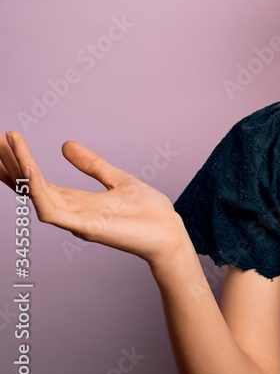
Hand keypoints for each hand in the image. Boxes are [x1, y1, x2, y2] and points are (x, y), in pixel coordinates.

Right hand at [1, 130, 188, 266]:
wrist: (169, 232)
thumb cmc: (148, 212)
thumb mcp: (117, 178)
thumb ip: (91, 165)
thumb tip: (65, 145)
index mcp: (76, 201)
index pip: (39, 182)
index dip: (21, 164)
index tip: (7, 141)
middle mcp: (70, 211)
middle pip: (32, 187)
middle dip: (12, 165)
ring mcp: (75, 221)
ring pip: (36, 195)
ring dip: (21, 170)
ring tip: (8, 144)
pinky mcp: (85, 228)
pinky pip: (52, 209)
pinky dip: (39, 190)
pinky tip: (31, 168)